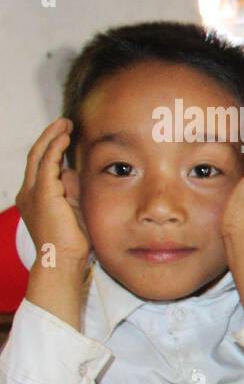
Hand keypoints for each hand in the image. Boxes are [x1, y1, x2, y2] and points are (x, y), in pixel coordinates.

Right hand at [16, 118, 89, 269]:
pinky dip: (55, 147)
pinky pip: (47, 163)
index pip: (41, 166)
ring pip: (39, 155)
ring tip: (65, 124)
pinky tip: (65, 137)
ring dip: (52, 137)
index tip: (65, 136)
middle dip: (49, 137)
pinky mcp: (43, 192)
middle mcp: (29, 193)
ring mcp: (33, 192)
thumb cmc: (72, 242)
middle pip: (36, 156)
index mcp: (35, 198)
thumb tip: (74, 173)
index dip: (52, 149)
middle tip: (64, 123)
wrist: (63, 259)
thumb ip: (72, 190)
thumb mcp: (73, 209)